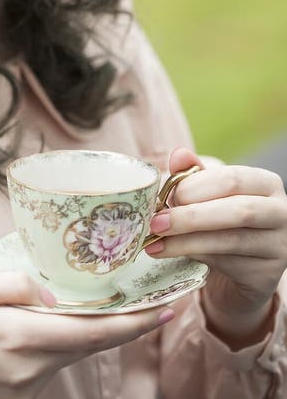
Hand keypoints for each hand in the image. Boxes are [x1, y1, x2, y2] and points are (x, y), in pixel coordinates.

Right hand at [0, 271, 175, 398]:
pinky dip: (70, 342)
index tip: (167, 306)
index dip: (134, 320)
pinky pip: (52, 363)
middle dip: (128, 323)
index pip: (93, 330)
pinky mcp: (16, 395)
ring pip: (73, 353)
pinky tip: (69, 321)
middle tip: (158, 299)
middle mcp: (30, 369)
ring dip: (97, 330)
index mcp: (20, 338)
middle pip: (92, 343)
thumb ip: (14, 285)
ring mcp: (24, 388)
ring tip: (117, 300)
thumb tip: (52, 291)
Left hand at [146, 147, 286, 347]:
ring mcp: (278, 246)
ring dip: (186, 241)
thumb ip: (194, 174)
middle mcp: (280, 213)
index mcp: (266, 184)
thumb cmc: (223, 218)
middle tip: (156, 222)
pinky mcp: (267, 275)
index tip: (169, 195)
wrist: (242, 265)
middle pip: (238, 211)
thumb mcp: (208, 193)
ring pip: (230, 241)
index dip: (198, 186)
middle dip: (192, 216)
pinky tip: (169, 253)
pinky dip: (194, 257)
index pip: (233, 179)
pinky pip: (228, 264)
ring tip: (155, 240)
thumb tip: (177, 155)